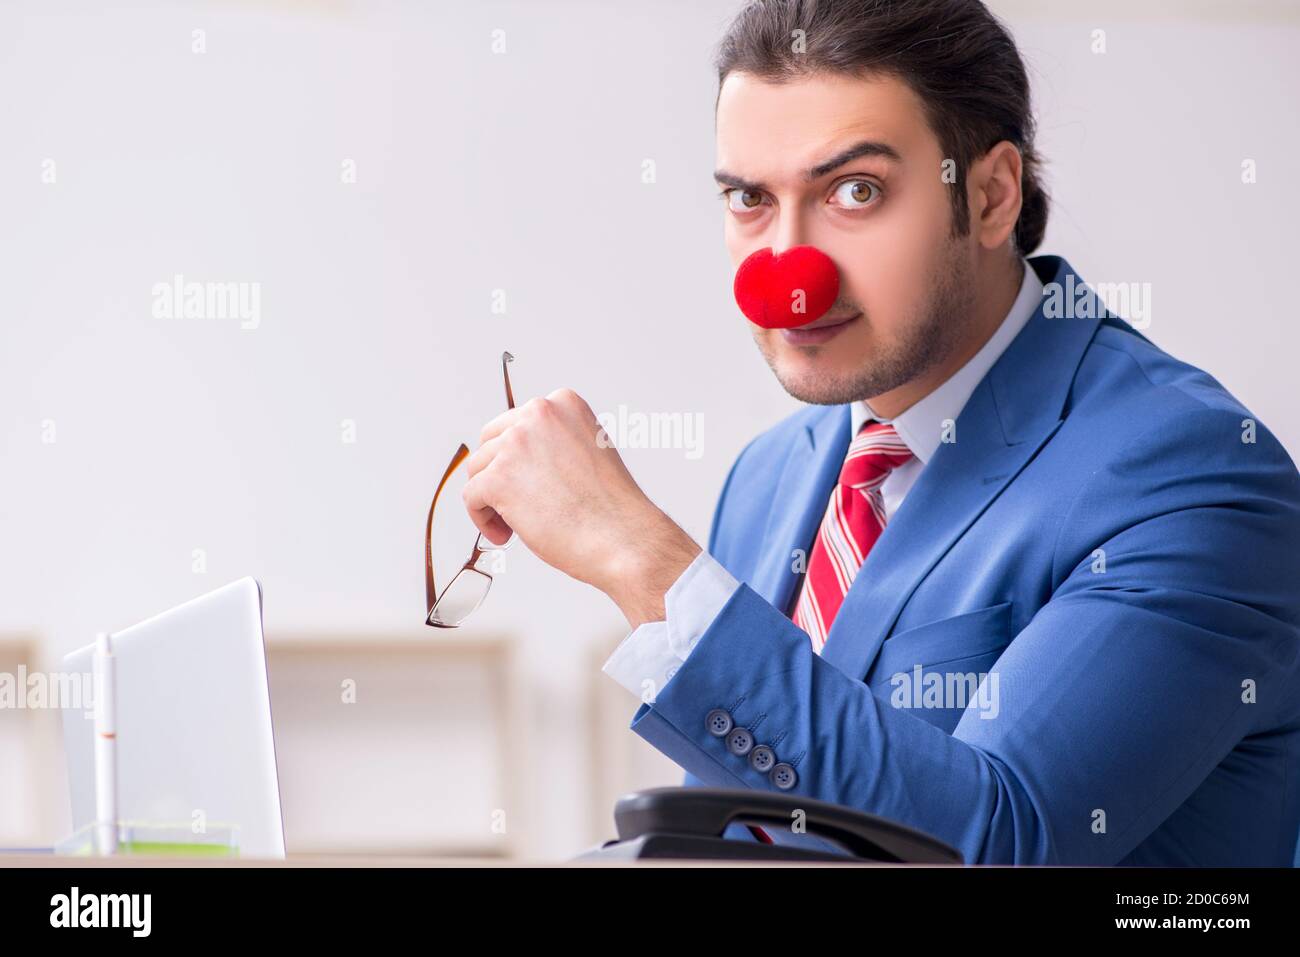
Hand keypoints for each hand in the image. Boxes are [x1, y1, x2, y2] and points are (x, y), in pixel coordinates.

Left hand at [461, 388, 701, 626]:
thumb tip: (521, 456)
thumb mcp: (589, 451)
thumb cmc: (611, 508)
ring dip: (492, 499)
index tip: (530, 481)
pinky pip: (471, 497)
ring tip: (516, 522)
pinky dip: (482, 520)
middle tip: (520, 503)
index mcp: (564, 403)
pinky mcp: (499, 478)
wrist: (622, 539)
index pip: (516, 422)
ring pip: (478, 470)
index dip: (518, 458)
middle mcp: (538, 414)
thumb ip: (555, 442)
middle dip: (499, 475)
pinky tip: (507, 533)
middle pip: (490, 443)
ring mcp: (516, 444)